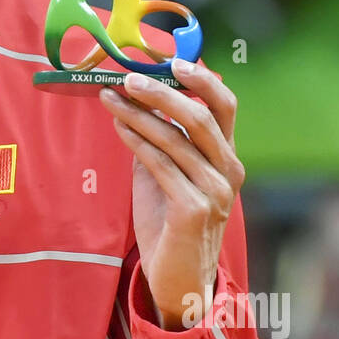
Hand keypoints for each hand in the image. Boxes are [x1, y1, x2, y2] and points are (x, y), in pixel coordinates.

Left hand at [100, 59, 244, 329]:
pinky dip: (138, 141)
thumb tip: (137, 100)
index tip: (173, 59)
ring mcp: (215, 192)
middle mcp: (228, 172)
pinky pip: (161, 165)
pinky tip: (119, 127)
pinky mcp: (194, 210)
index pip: (225, 107)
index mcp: (226, 158)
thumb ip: (161, 141)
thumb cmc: (169, 223)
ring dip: (139, 114)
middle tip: (128, 78)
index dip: (203, 80)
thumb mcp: (167, 174)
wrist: (177, 280)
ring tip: (110, 98)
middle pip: (201, 116)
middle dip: (163, 92)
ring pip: (176, 139)